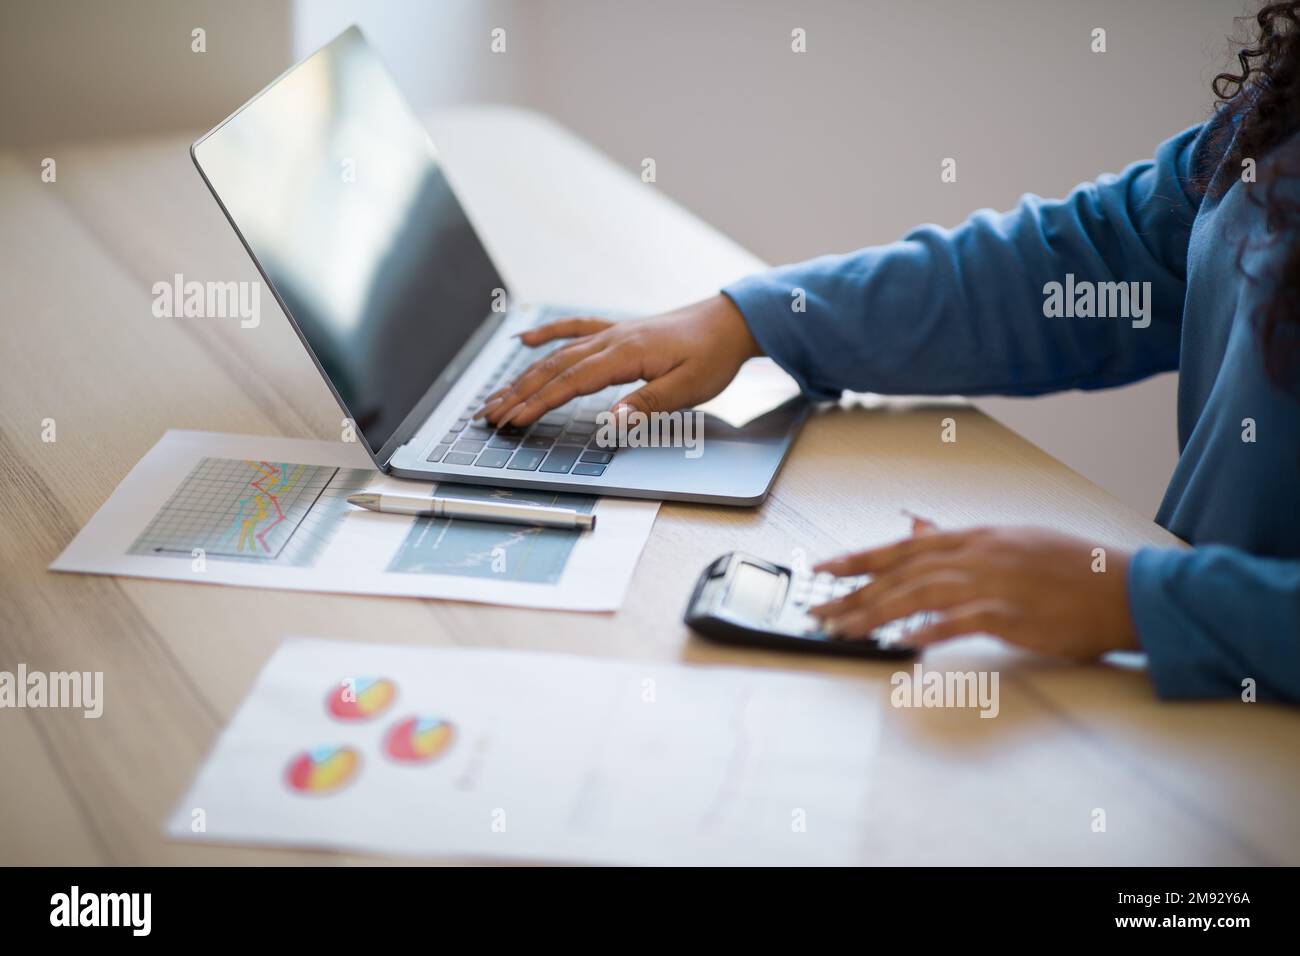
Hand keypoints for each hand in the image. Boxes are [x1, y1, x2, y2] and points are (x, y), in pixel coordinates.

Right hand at [477, 294, 761, 427]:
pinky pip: (573, 329)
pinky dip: (547, 334)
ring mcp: (611, 333)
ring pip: (557, 354)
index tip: (515, 420)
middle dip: (518, 393)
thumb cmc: (712, 357)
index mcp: (625, 355)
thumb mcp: (689, 389)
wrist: (729, 322)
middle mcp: (611, 340)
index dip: (539, 403)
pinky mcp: (617, 331)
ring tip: (497, 394)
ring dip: (524, 374)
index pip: (571, 383)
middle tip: (489, 415)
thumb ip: (648, 405)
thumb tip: (613, 422)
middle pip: (553, 369)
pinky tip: (524, 339)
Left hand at [808, 521, 1139, 659]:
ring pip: (919, 594)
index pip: (903, 546)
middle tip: (819, 611)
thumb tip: (919, 526)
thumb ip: (961, 538)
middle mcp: (976, 554)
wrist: (1123, 588)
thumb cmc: (1070, 568)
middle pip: (901, 572)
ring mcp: (993, 582)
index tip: (823, 569)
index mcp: (975, 537)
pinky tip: (901, 643)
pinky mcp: (1012, 613)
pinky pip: (961, 622)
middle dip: (854, 592)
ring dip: (876, 614)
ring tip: (843, 631)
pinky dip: (929, 631)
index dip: (859, 558)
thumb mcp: (1011, 540)